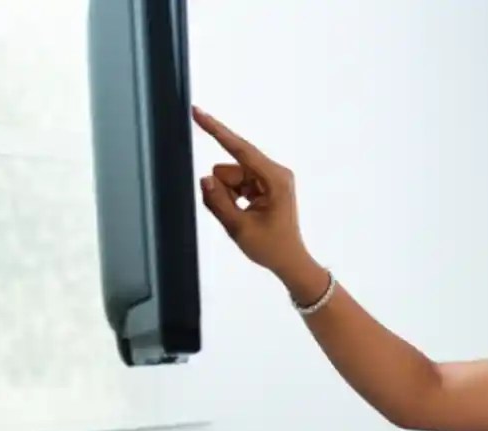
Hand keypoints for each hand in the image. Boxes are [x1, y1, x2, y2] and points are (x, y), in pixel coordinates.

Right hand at [192, 106, 309, 276]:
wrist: (289, 261)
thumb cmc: (270, 247)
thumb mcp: (239, 228)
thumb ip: (218, 202)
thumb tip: (204, 178)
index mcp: (275, 178)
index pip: (240, 149)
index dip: (216, 131)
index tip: (198, 112)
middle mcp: (274, 173)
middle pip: (230, 168)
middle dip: (224, 190)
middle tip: (236, 216)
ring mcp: (269, 178)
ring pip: (229, 177)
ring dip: (227, 197)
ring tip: (242, 218)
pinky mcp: (263, 185)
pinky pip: (235, 184)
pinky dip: (232, 198)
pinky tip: (245, 215)